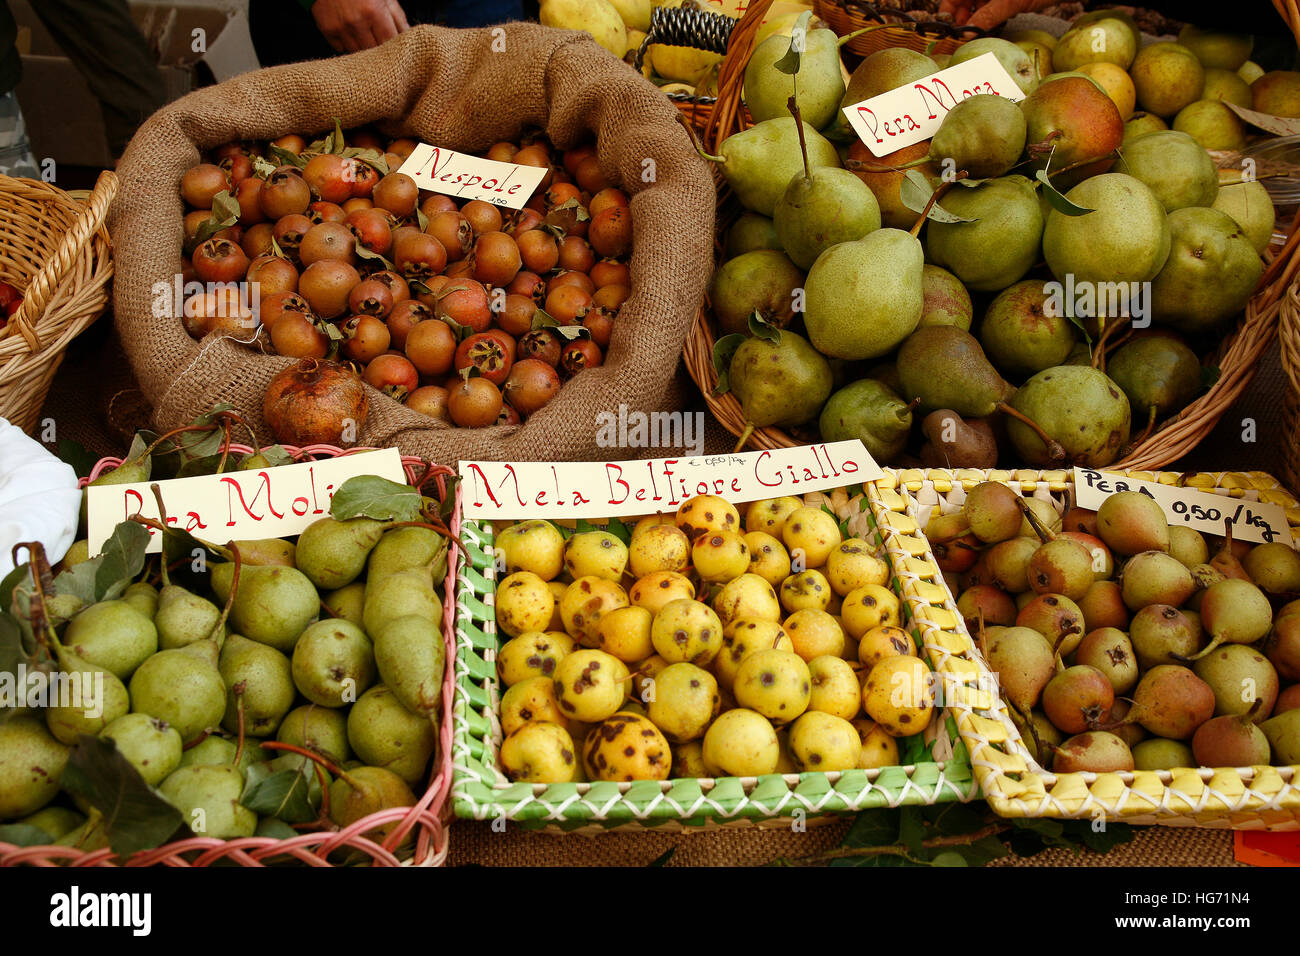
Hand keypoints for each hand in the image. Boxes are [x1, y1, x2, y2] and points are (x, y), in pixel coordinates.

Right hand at [311, 0, 409, 52]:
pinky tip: (351, 32)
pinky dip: (348, 44)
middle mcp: (356, 22)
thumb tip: (408, 36)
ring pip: (358, 52)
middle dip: (380, 47)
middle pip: (375, 51)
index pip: (389, 41)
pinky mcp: (328, 30)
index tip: (397, 46)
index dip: (395, 46)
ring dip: (364, 47)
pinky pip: (342, 48)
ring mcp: (340, 28)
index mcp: (374, 11)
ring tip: (365, 34)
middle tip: (381, 40)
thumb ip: (398, 17)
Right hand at [938, 0, 1055, 29]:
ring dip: (976, 24)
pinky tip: (991, 32)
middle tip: (963, 40)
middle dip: (962, 21)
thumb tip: (965, 36)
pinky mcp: (1009, 0)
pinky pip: (992, 12)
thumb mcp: (1010, 2)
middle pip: (963, 4)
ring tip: (977, 39)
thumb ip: (986, 17)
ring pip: (978, 9)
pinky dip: (989, 22)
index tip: (949, 32)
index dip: (947, 13)